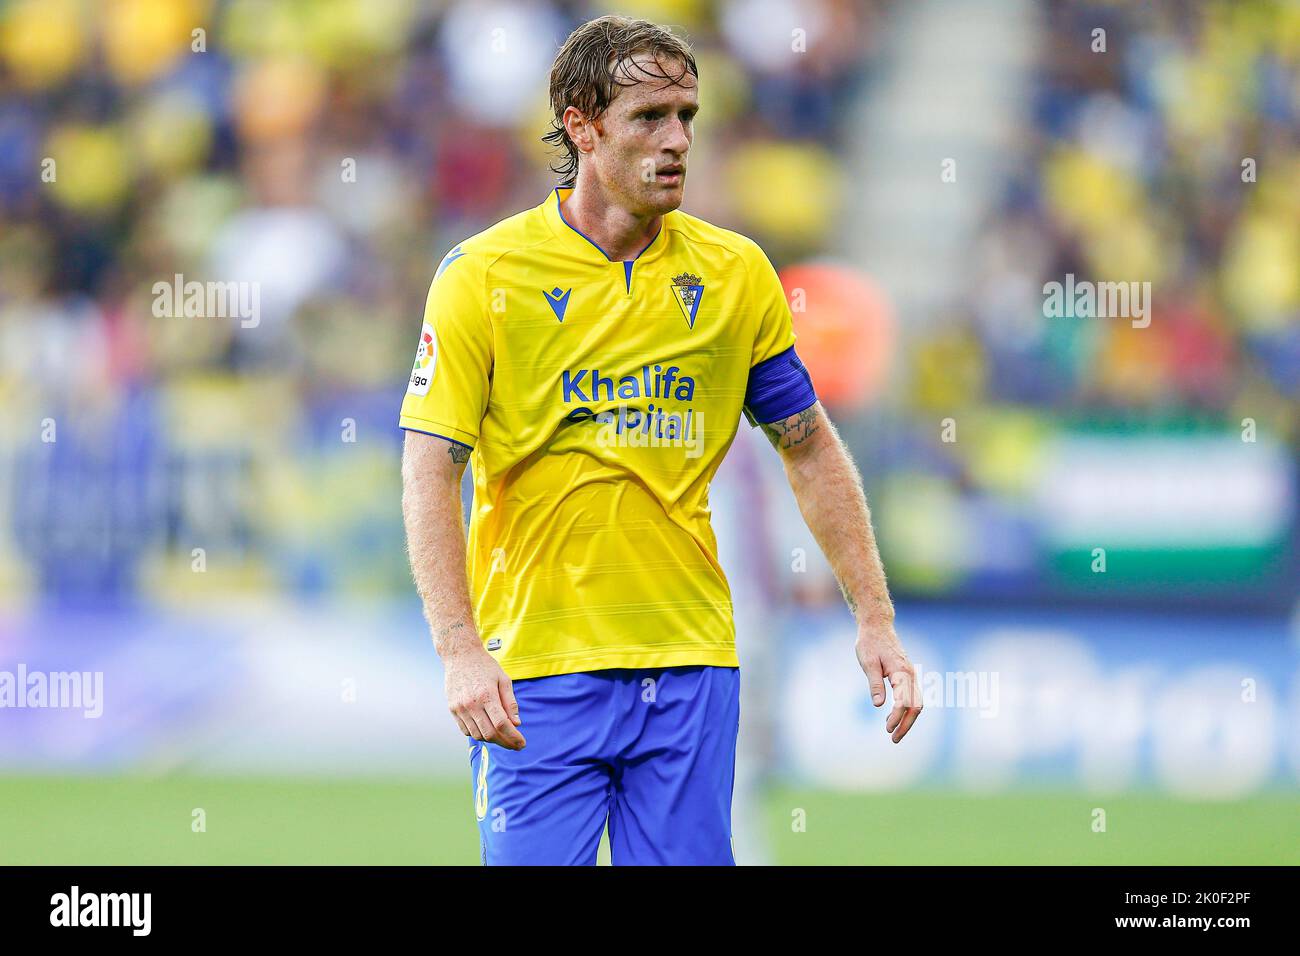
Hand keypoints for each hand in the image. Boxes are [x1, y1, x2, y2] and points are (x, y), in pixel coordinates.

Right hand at [444, 645, 525, 749]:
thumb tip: (516, 724)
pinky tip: (487, 730)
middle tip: (515, 745)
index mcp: (486, 695)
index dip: (513, 737)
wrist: (460, 656)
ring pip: (477, 735)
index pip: (502, 724)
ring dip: (491, 740)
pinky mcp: (453, 710)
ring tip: (503, 738)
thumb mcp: (503, 679)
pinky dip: (478, 734)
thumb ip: (510, 702)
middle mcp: (471, 704)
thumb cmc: (485, 666)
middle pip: (489, 734)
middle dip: (505, 743)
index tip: (522, 744)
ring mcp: (460, 708)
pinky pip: (466, 730)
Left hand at [855, 622, 921, 743]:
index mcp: (901, 672)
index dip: (896, 717)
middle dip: (906, 724)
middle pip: (916, 706)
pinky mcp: (907, 675)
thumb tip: (879, 705)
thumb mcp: (868, 663)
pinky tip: (894, 717)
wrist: (877, 627)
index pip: (904, 702)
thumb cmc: (870, 644)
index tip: (887, 729)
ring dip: (908, 719)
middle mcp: (910, 675)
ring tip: (894, 733)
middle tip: (894, 739)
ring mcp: (911, 675)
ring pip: (917, 702)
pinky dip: (907, 710)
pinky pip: (912, 696)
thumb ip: (875, 684)